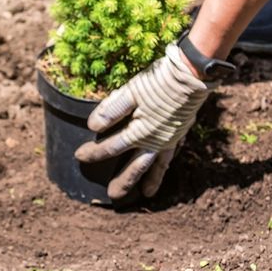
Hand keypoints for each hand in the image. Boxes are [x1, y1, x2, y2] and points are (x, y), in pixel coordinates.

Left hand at [74, 43, 212, 199]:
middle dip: (123, 180)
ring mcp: (169, 138)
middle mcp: (154, 141)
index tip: (80, 156)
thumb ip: (112, 110)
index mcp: (139, 133)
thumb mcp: (131, 91)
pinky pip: (171, 154)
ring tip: (147, 193)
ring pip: (157, 165)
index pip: (112, 147)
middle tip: (113, 196)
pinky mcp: (180, 131)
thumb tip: (93, 127)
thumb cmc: (159, 81)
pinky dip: (165, 164)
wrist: (191, 74)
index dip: (94, 153)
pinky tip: (163, 166)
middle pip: (135, 166)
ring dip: (151, 179)